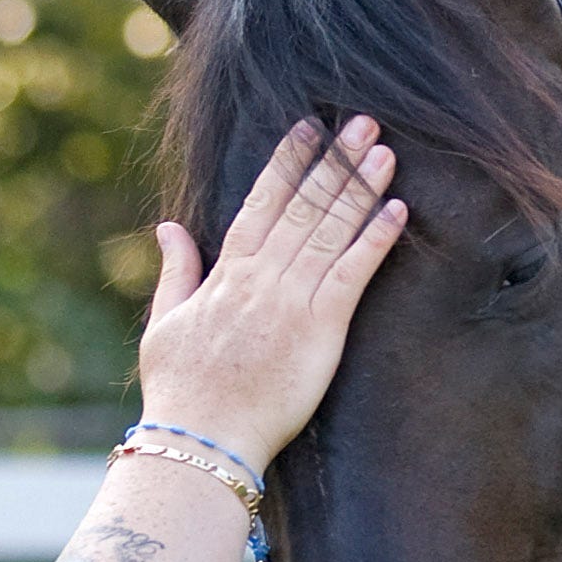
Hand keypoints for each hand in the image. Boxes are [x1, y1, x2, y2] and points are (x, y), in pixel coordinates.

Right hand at [137, 117, 404, 472]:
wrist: (201, 440)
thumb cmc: (180, 391)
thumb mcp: (164, 324)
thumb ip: (176, 271)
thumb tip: (169, 227)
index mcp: (226, 275)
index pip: (261, 204)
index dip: (287, 164)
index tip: (308, 129)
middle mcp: (261, 280)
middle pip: (303, 207)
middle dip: (334, 162)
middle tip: (362, 122)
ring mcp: (292, 302)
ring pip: (331, 231)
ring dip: (360, 189)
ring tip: (383, 151)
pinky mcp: (321, 331)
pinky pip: (353, 275)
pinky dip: (375, 240)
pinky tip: (397, 210)